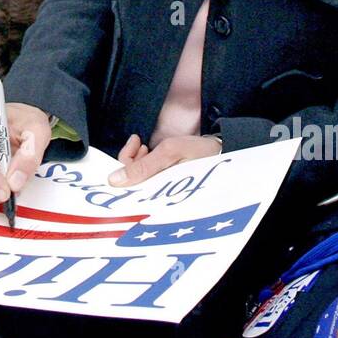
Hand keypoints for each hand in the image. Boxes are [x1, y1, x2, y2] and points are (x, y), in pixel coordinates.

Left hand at [107, 134, 222, 185]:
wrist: (224, 154)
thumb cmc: (201, 154)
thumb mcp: (170, 153)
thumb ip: (143, 167)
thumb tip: (113, 180)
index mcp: (159, 193)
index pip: (129, 187)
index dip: (124, 165)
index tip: (133, 143)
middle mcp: (158, 194)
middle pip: (131, 182)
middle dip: (131, 160)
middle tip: (139, 142)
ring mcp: (161, 188)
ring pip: (138, 177)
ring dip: (137, 159)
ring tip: (144, 146)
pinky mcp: (165, 182)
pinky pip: (146, 175)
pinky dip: (143, 161)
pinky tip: (147, 150)